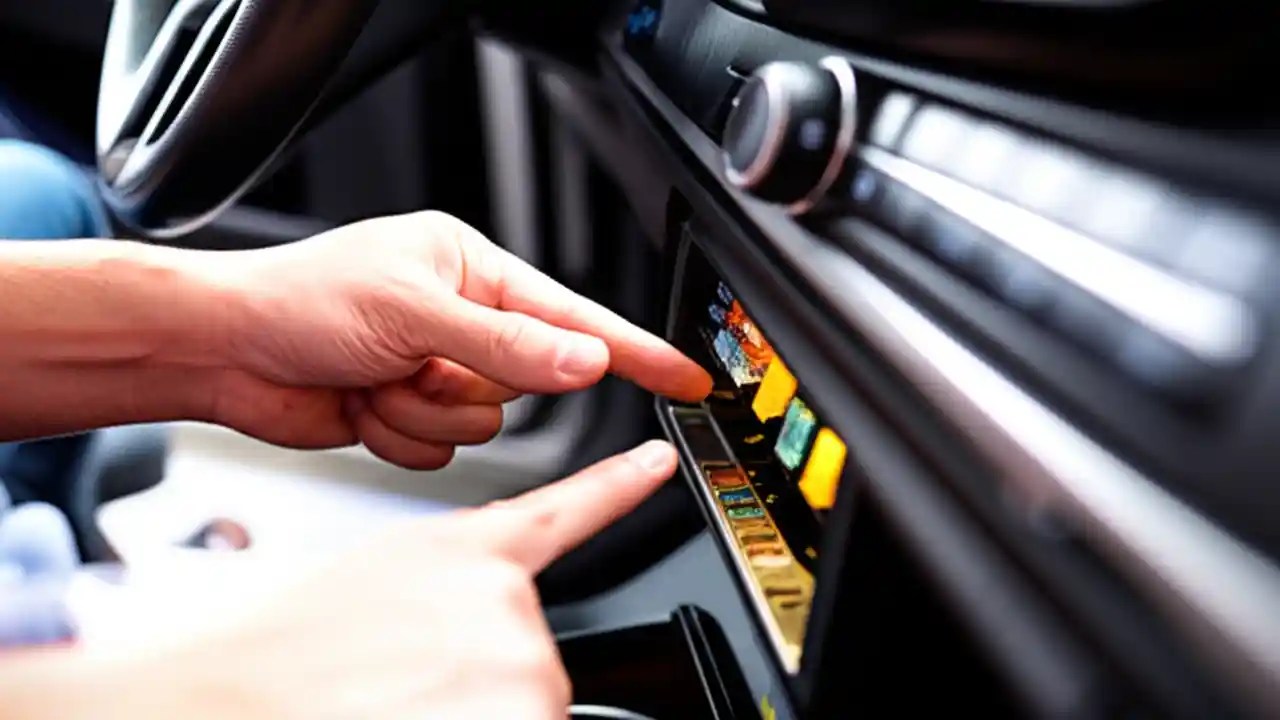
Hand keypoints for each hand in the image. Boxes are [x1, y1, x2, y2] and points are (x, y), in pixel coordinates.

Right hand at [153, 440, 675, 719]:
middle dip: (481, 678)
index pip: (568, 505)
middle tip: (406, 684)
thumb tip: (458, 620)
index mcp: (465, 550)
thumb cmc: (279, 646)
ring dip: (476, 712)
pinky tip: (417, 717)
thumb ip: (442, 588)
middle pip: (527, 652)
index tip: (661, 460)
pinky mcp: (524, 711)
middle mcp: (506, 600)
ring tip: (400, 703)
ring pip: (524, 703)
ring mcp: (519, 659)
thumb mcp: (371, 582)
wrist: (229, 692)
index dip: (621, 482)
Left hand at [205, 211, 709, 466]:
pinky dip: (400, 437)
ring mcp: (433, 371)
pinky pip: (441, 450)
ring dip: (425, 411)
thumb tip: (584, 358)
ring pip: (483, 424)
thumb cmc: (301, 299)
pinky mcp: (407, 414)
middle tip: (414, 358)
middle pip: (525, 383)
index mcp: (471, 270)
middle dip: (464, 382)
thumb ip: (508, 342)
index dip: (635, 348)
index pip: (573, 317)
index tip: (686, 375)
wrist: (224, 350)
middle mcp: (459, 320)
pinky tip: (362, 405)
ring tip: (375, 378)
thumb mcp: (414, 311)